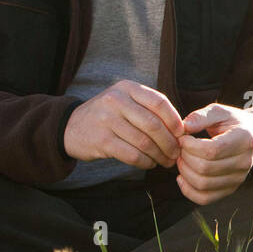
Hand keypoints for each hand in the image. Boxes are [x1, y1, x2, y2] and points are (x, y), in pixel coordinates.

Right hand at [63, 79, 182, 168]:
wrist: (70, 127)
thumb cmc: (108, 116)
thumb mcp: (125, 101)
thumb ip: (148, 109)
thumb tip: (181, 128)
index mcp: (127, 88)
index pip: (159, 101)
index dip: (174, 119)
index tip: (181, 133)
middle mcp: (116, 100)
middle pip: (153, 125)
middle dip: (169, 142)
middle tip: (176, 153)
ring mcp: (107, 120)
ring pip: (144, 142)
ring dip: (159, 155)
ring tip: (166, 161)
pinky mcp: (102, 141)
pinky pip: (132, 154)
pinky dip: (145, 162)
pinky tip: (150, 164)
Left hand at [174, 103, 252, 204]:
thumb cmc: (232, 122)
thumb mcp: (219, 111)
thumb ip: (201, 117)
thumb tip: (183, 127)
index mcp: (244, 139)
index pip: (213, 150)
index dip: (191, 146)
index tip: (183, 138)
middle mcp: (244, 162)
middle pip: (205, 169)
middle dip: (185, 158)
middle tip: (179, 148)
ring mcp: (238, 178)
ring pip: (203, 185)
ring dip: (184, 173)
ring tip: (181, 159)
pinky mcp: (230, 189)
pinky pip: (205, 198)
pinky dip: (188, 191)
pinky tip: (182, 177)